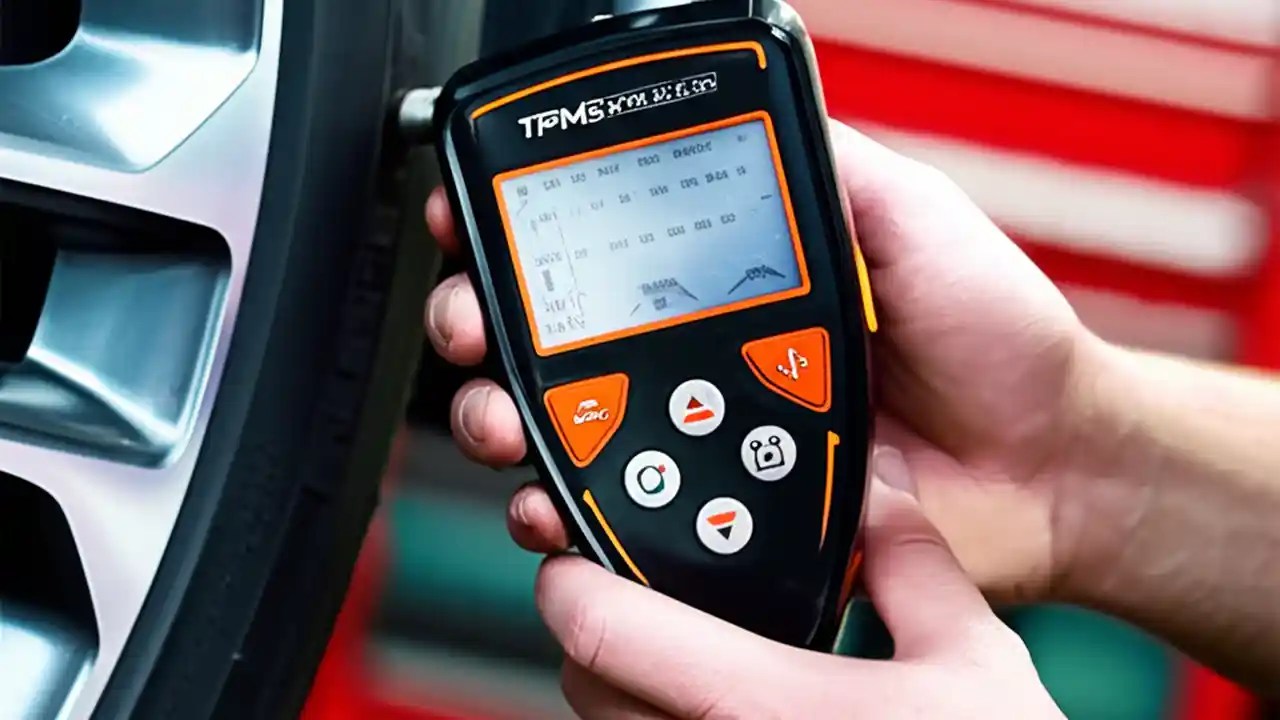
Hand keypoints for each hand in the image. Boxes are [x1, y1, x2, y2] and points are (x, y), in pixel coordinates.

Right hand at [422, 119, 1102, 601]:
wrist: (1047, 465)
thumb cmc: (1000, 341)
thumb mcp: (913, 217)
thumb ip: (829, 171)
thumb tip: (749, 115)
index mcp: (739, 278)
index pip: (611, 246)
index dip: (532, 233)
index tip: (479, 219)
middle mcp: (706, 354)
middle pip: (561, 337)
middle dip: (487, 323)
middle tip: (475, 319)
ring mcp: (706, 436)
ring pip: (572, 427)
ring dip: (507, 417)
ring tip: (501, 414)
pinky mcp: (720, 513)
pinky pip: (628, 515)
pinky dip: (573, 513)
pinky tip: (553, 499)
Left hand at [540, 451, 1063, 718]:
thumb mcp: (973, 663)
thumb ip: (915, 565)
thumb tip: (884, 494)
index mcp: (763, 704)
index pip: (604, 630)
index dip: (571, 578)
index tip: (572, 554)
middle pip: (588, 687)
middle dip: (598, 634)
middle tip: (633, 597)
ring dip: (626, 691)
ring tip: (681, 661)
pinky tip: (717, 714)